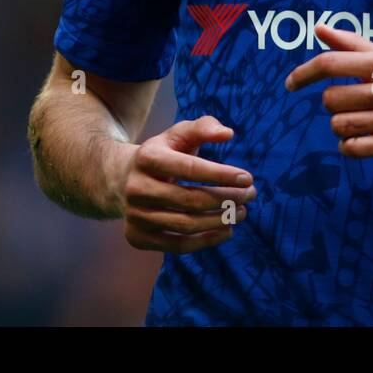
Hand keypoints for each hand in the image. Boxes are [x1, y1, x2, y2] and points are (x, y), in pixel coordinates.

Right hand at [120, 116, 256, 253]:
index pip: (190, 168)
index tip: (247, 178)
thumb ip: (203, 127)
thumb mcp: (178, 134)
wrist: (122, 179)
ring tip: (241, 212)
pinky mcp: (137, 237)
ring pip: (185, 224)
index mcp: (147, 157)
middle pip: (190, 199)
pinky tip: (226, 230)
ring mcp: (135, 215)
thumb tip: (227, 134)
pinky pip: (176, 245)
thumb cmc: (162, 154)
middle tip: (250, 195)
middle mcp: (136, 188)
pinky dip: (205, 241)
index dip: (222, 174)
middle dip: (226, 198)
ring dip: (220, 220)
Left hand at [285, 23, 372, 166]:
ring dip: (342, 127)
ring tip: (363, 123)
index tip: (289, 84)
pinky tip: (367, 141)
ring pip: (338, 125)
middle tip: (356, 106)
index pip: (330, 63)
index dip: (303, 73)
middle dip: (334, 105)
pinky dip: (351, 146)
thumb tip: (318, 28)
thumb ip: (353, 44)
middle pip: (330, 99)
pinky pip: (351, 148)